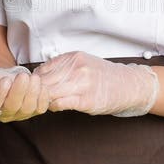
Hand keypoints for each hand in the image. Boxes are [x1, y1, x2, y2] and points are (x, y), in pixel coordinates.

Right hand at [0, 64, 48, 122]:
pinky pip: (41, 107)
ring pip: (28, 107)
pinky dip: (43, 97)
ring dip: (33, 92)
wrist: (6, 79)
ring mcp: (21, 114)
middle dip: (19, 91)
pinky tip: (41, 85)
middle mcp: (5, 114)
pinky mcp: (35, 110)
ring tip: (34, 77)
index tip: (5, 80)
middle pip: (13, 106)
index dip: (0, 93)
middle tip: (23, 76)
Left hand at [35, 51, 158, 116]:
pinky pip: (60, 104)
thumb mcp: (83, 62)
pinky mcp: (86, 100)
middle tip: (36, 97)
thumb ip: (63, 66)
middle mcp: (77, 68)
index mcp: (74, 57)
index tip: (34, 87)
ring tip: (46, 102)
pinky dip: (54, 106)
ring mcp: (81, 84)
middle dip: (36, 91)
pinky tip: (57, 106)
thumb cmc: (105, 76)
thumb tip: (41, 75)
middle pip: (43, 81)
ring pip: (49, 93)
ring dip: (44, 100)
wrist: (128, 85)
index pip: (42, 69)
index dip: (35, 80)